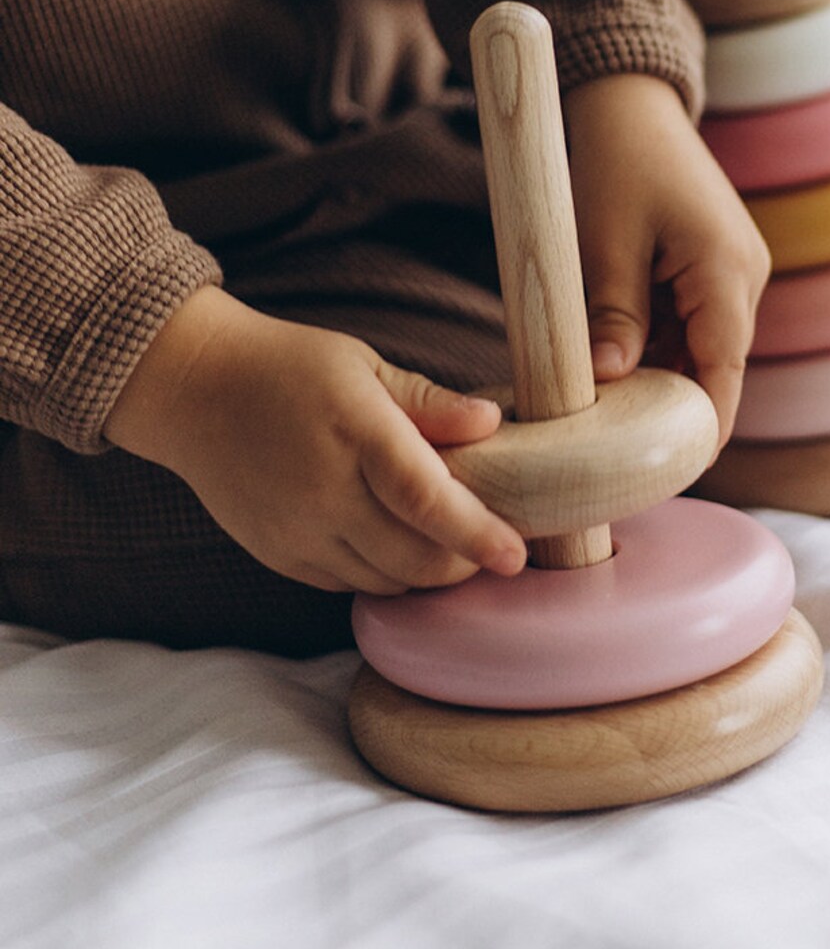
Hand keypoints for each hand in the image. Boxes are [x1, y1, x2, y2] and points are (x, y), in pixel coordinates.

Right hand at [104, 287, 526, 594]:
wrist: (193, 391)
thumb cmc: (288, 368)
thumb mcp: (363, 365)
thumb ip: (428, 401)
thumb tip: (491, 423)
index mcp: (355, 431)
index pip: (424, 497)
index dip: (476, 532)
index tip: (517, 555)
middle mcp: (324, 490)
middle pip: (413, 556)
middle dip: (463, 562)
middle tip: (489, 544)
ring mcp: (297, 530)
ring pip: (385, 581)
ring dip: (425, 572)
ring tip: (444, 543)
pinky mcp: (278, 555)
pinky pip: (347, 584)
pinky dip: (382, 574)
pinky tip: (391, 544)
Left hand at [563, 74, 769, 453]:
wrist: (628, 101)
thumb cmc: (615, 159)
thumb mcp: (602, 241)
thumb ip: (612, 314)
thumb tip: (610, 383)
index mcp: (728, 274)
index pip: (723, 378)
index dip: (697, 431)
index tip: (660, 470)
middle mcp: (743, 279)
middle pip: (713, 371)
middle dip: (668, 412)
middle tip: (613, 454)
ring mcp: (729, 274)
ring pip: (696, 352)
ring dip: (655, 381)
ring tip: (602, 416)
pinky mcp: (707, 268)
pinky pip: (685, 326)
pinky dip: (651, 350)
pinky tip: (608, 368)